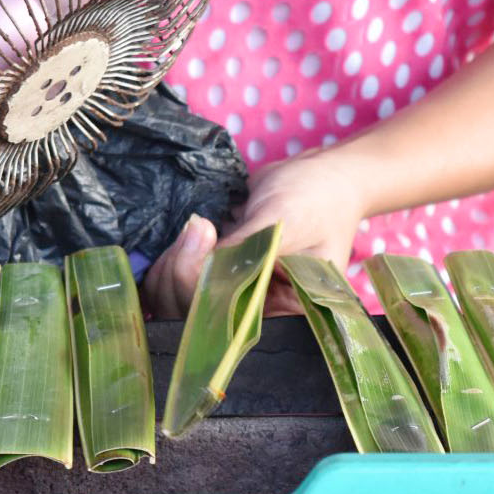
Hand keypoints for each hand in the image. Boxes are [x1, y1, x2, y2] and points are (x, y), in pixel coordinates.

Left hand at [142, 147, 368, 318]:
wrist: (320, 174)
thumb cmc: (316, 197)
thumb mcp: (284, 220)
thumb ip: (245, 246)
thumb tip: (198, 264)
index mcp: (285, 309)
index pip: (231, 318)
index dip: (202, 288)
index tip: (200, 241)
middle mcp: (257, 308)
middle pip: (199, 316)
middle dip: (181, 274)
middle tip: (194, 228)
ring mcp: (236, 291)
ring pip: (183, 301)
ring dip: (173, 267)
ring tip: (192, 227)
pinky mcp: (220, 272)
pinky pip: (184, 281)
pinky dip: (174, 261)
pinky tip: (184, 235)